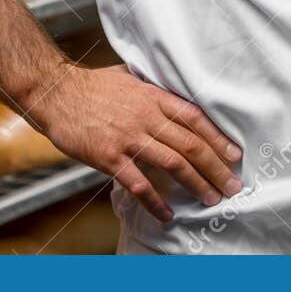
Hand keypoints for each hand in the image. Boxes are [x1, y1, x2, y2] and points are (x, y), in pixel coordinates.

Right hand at [25, 64, 242, 222]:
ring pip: (173, 164)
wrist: (56, 92)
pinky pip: (139, 183)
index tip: (235, 154)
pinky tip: (168, 214)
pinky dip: (156, 201)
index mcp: (154, 97)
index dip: (218, 138)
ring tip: (211, 199)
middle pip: (191, 145)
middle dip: (216, 168)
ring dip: (196, 184)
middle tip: (232, 186)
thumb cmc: (93, 85)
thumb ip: (154, 89)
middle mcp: (146, 117)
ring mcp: (129, 138)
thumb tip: (175, 94)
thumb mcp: (131, 77)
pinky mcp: (109, 156)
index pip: (195, 118)